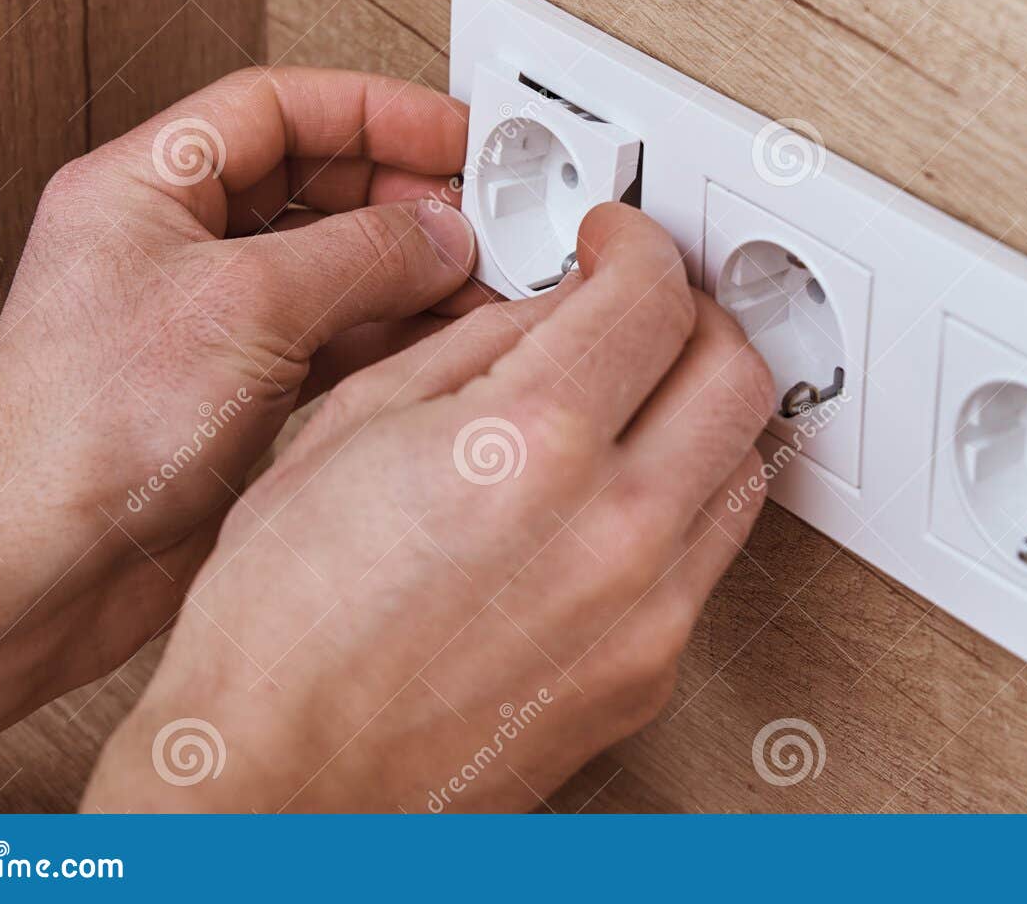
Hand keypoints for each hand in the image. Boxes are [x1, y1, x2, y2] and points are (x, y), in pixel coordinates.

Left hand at [0, 67, 478, 788]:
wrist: (42, 567)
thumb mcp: (245, 308)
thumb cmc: (84, 437)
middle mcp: (174, 245)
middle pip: (313, 182)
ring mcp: (207, 320)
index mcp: (144, 188)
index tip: (454, 132)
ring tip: (482, 277)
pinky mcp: (235, 389)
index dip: (376, 110)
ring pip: (330, 263)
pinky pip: (332, 335)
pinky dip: (392, 331)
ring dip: (409, 267)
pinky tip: (444, 336)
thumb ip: (361, 254)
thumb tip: (441, 229)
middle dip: (403, 193)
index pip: (278, 107)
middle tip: (481, 213)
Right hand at [82, 204, 774, 811]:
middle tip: (648, 304)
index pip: (649, 298)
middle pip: (736, 372)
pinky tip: (624, 487)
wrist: (281, 780)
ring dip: (706, 406)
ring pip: (746, 464)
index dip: (636, 246)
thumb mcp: (351, 429)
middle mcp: (612, 529)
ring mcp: (646, 613)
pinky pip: (712, 553)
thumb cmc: (281, 630)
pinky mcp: (650, 673)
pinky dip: (685, 496)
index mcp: (526, 445)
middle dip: (695, 313)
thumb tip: (551, 309)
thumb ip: (475, 347)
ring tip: (644, 392)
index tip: (618, 244)